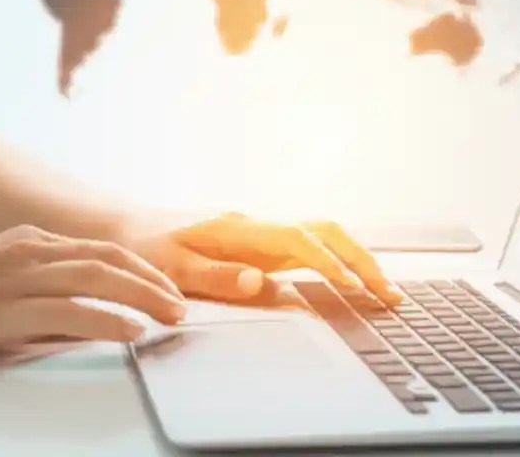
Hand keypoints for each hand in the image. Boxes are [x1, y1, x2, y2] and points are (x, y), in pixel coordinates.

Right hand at [0, 225, 185, 359]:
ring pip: (96, 279)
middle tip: (182, 306)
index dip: (140, 268)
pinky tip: (130, 331)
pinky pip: (67, 312)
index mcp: (28, 241)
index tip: (166, 289)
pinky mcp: (2, 311)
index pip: (100, 249)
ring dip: (142, 297)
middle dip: (153, 281)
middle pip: (108, 259)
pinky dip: (106, 320)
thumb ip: (39, 292)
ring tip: (171, 317)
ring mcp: (15, 278)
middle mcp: (27, 251)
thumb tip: (84, 319)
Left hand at [129, 213, 399, 304]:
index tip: (352, 287)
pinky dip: (339, 261)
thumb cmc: (146, 248)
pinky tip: (357, 283)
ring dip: (356, 259)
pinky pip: (311, 247)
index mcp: (238, 228)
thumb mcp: (169, 267)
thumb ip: (214, 276)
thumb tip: (260, 282)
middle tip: (390, 294)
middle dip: (361, 259)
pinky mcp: (263, 243)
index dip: (328, 262)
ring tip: (385, 292)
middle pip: (325, 230)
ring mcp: (263, 232)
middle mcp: (258, 224)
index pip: (297, 239)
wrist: (129, 227)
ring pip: (324, 235)